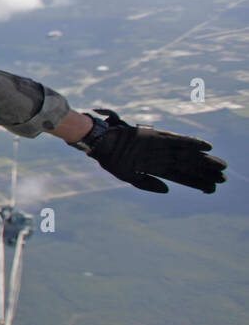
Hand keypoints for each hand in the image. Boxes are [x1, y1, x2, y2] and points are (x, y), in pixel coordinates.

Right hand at [86, 108, 226, 193]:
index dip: (196, 182)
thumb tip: (168, 190)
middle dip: (205, 172)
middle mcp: (161, 157)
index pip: (180, 176)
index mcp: (154, 168)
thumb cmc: (110, 160)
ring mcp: (160, 146)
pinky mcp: (156, 135)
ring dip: (204, 159)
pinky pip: (177, 139)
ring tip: (222, 166)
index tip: (211, 189)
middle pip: (188, 165)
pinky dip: (192, 142)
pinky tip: (206, 147)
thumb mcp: (128, 177)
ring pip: (187, 154)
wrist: (99, 142)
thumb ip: (148, 184)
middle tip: (224, 178)